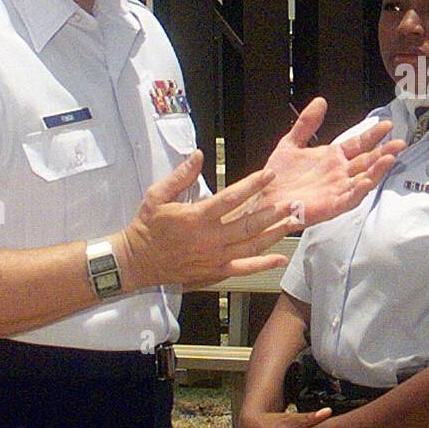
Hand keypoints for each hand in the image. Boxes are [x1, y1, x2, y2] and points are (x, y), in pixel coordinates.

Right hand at [115, 151, 296, 290]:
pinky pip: (244, 268)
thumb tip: (198, 155)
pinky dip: (263, 264)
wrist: (136, 262)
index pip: (231, 198)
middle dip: (273, 212)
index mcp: (197, 217)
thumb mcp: (157, 196)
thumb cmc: (147, 228)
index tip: (268, 175)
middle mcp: (209, 239)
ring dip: (274, 234)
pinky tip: (279, 258)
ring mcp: (214, 257)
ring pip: (251, 246)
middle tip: (292, 202)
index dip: (252, 185)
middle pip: (248, 224)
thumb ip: (181, 176)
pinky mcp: (215, 271)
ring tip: (291, 223)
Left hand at [261, 98, 405, 226]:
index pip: (359, 144)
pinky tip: (365, 182)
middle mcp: (339, 174)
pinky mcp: (330, 206)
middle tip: (399, 143)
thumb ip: (306, 123)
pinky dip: (358, 192)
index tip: (386, 124)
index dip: (373, 135)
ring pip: (363, 179)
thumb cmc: (277, 176)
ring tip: (389, 159)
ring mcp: (337, 190)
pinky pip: (348, 199)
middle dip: (384, 152)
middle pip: (367, 161)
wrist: (262, 197)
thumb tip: (320, 102)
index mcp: (332, 158)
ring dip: (377, 171)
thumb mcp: (291, 142)